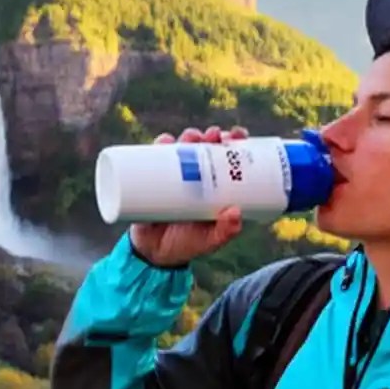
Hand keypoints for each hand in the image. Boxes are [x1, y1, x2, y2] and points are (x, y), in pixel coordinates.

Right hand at [129, 125, 248, 266]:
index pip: (227, 157)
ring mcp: (174, 175)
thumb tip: (236, 213)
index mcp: (216, 186)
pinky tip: (165, 141)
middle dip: (211, 135)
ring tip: (192, 139)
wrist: (154, 254)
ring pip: (182, 147)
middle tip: (214, 136)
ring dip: (188, 136)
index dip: (233, 141)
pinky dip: (160, 145)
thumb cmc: (188, 244)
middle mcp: (196, 175)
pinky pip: (154, 156)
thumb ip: (225, 231)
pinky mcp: (152, 178)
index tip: (237, 134)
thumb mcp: (210, 240)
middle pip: (206, 147)